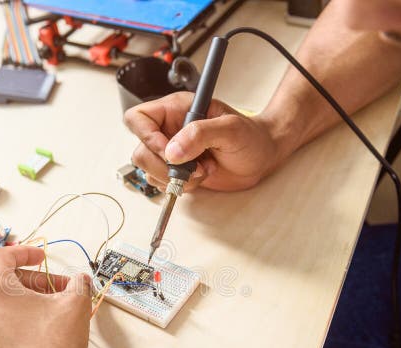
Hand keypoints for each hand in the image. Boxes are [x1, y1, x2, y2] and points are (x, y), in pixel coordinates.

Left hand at [0, 246, 91, 347]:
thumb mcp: (76, 306)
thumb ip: (77, 285)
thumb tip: (80, 282)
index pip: (4, 257)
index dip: (26, 253)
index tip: (40, 257)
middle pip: (0, 288)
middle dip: (29, 289)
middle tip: (55, 296)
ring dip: (15, 315)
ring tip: (43, 326)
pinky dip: (4, 340)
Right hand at [124, 92, 286, 191]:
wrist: (261, 158)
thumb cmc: (251, 136)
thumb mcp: (230, 129)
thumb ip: (200, 134)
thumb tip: (172, 151)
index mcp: (176, 109)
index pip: (139, 118)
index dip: (147, 137)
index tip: (169, 152)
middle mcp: (169, 129)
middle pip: (140, 149)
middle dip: (163, 165)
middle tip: (191, 167)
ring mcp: (172, 151)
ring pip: (148, 169)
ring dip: (174, 177)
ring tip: (201, 170)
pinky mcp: (177, 170)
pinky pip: (162, 182)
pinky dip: (180, 185)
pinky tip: (200, 176)